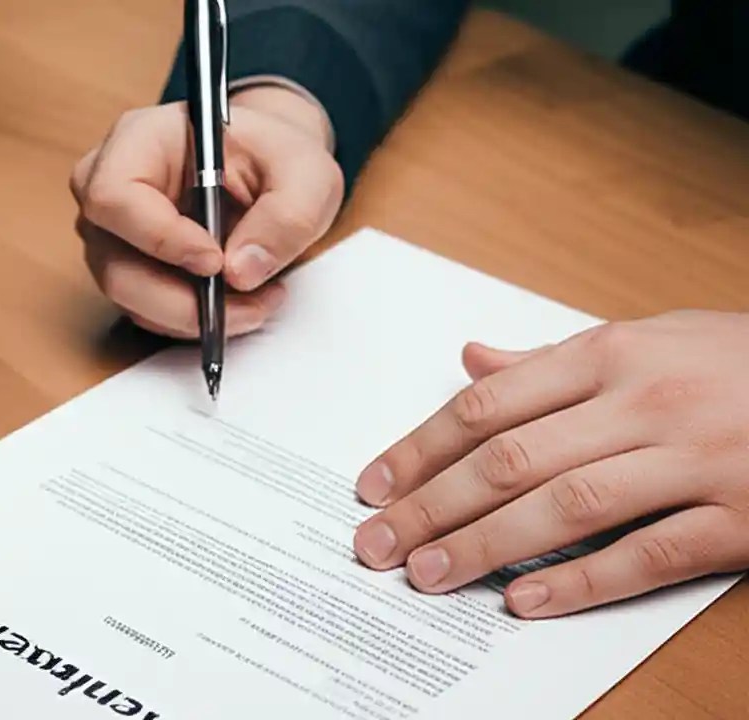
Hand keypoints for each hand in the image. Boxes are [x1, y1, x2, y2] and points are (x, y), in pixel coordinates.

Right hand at [69, 85, 341, 337]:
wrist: (269, 169)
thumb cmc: (276, 156)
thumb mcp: (306, 172)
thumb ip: (286, 216)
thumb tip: (239, 272)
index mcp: (140, 139)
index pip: (114, 196)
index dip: (159, 238)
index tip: (215, 261)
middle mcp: (109, 185)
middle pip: (113, 263)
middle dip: (180, 300)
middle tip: (246, 302)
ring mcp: (114, 233)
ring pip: (128, 297)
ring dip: (192, 316)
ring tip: (256, 301)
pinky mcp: (128, 267)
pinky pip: (146, 311)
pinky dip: (193, 320)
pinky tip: (239, 301)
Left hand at [351, 310, 748, 617]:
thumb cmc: (737, 362)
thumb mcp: (647, 337)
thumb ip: (553, 361)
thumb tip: (471, 361)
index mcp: (610, 353)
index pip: (488, 406)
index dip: (420, 448)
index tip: (373, 485)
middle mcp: (644, 402)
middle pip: (509, 460)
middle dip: (430, 506)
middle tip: (376, 543)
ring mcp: (694, 461)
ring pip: (565, 507)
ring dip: (485, 547)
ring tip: (427, 575)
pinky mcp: (739, 518)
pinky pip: (648, 554)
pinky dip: (582, 581)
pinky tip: (525, 603)